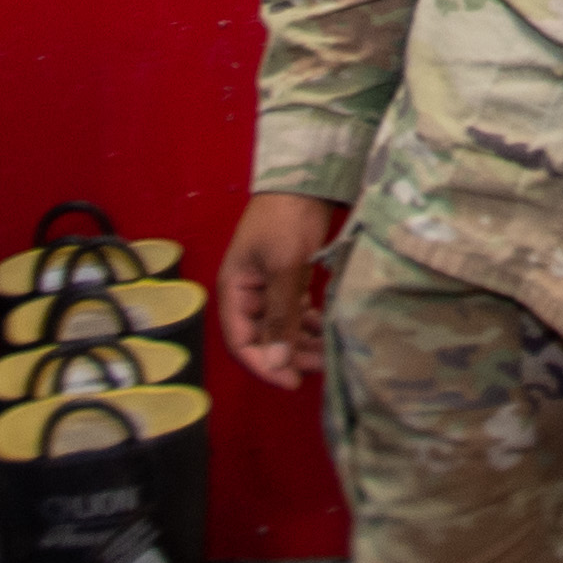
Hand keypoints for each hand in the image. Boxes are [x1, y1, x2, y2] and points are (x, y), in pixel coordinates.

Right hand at [219, 192, 340, 389]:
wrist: (306, 181)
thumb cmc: (287, 221)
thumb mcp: (284, 269)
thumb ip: (280, 316)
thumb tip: (277, 360)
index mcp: (234, 291)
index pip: (241, 342)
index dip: (264, 365)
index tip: (292, 382)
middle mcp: (248, 293)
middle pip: (263, 337)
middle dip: (289, 355)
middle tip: (319, 366)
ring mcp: (268, 285)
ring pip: (282, 326)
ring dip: (302, 342)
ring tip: (327, 352)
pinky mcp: (289, 277)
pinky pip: (295, 312)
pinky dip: (309, 323)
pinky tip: (326, 330)